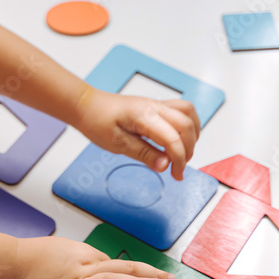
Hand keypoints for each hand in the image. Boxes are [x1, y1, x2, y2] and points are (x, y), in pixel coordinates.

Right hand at [11, 237, 176, 278]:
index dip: (133, 274)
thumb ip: (80, 262)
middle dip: (149, 274)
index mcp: (84, 256)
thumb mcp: (61, 250)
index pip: (114, 266)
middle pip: (121, 269)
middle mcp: (83, 269)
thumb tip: (96, 270)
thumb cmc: (31, 258)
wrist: (7, 265)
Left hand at [75, 88, 199, 179]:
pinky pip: (181, 111)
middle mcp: (154, 106)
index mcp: (144, 116)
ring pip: (188, 114)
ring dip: (192, 135)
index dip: (179, 159)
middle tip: (178, 168)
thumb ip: (143, 154)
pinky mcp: (155, 106)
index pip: (173, 138)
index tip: (176, 174)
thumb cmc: (96, 121)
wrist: (86, 106)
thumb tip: (165, 165)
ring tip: (182, 153)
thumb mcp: (117, 144)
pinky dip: (187, 125)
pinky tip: (180, 139)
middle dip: (188, 149)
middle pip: (187, 125)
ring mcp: (156, 104)